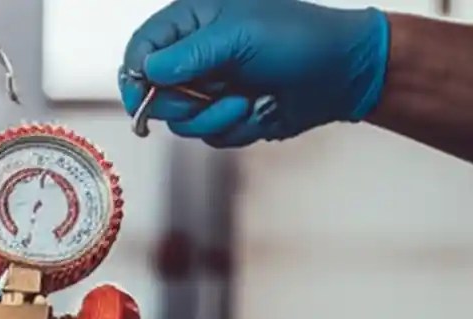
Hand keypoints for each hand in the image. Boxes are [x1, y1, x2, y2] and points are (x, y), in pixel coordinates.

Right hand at [119, 0, 390, 146]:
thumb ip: (189, 53)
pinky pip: (206, 135)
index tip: (144, 96)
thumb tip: (148, 71)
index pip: (141, 48)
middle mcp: (195, 55)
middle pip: (152, 92)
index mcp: (193, 21)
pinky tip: (257, 110)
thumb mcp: (241, 36)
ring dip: (212, 118)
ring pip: (179, 120)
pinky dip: (232, 129)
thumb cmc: (300, 39)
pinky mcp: (224, 114)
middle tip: (206, 97)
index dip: (135, 74)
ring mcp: (209, 87)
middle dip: (180, 102)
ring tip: (244, 103)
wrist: (345, 73)